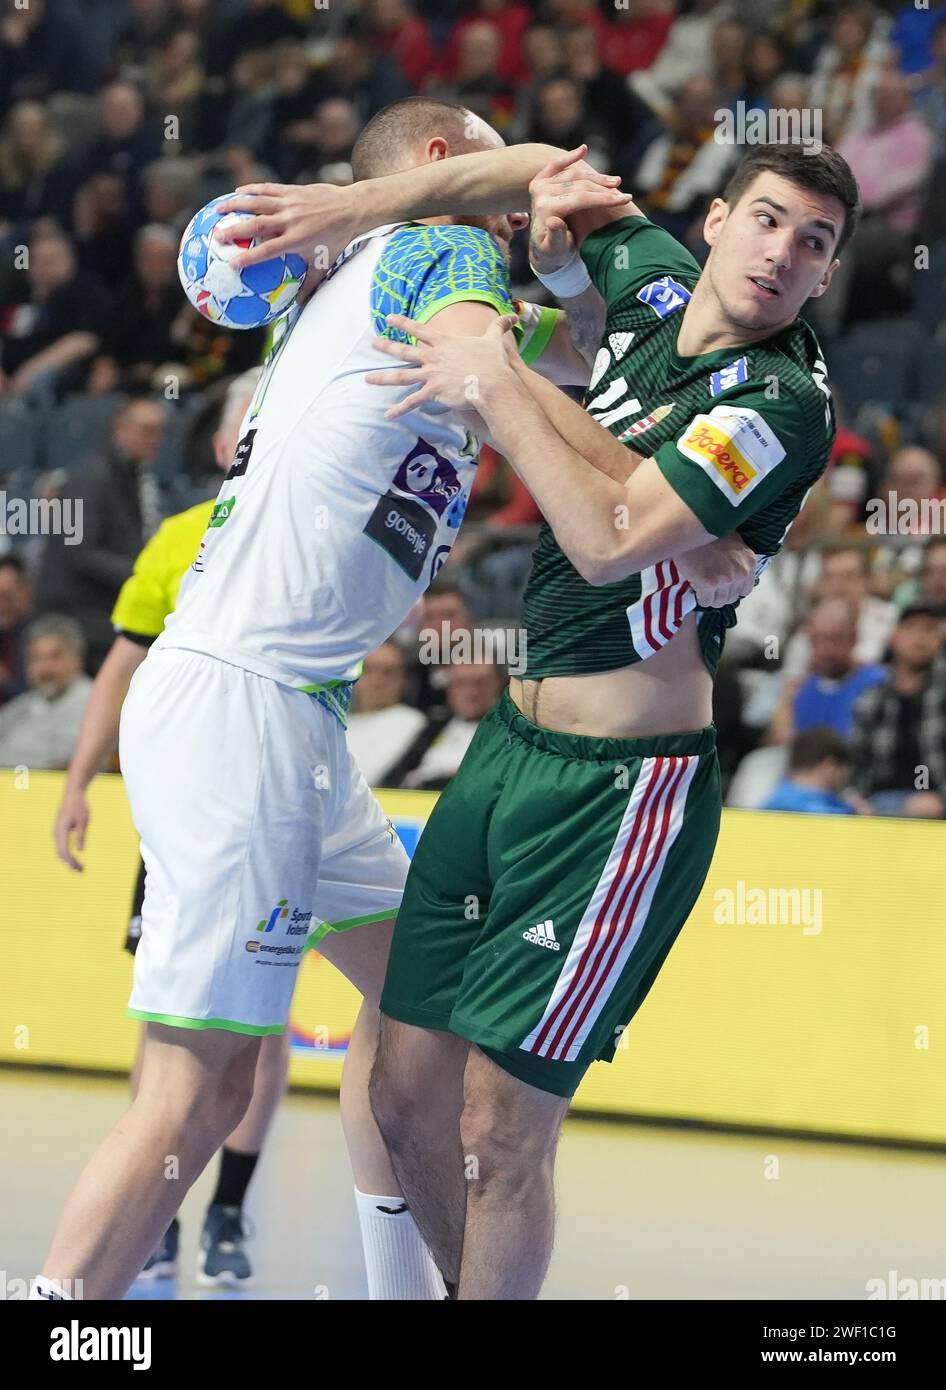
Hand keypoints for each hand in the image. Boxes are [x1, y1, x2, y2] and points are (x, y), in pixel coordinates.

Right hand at [54, 787, 89, 870]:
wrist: (72, 794)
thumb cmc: (80, 806)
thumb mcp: (83, 821)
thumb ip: (80, 836)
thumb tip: (80, 851)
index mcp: (61, 830)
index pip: (64, 851)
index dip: (72, 862)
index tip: (81, 868)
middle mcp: (56, 832)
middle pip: (60, 853)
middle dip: (70, 864)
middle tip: (82, 871)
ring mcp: (56, 832)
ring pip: (59, 851)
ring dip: (68, 860)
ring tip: (80, 867)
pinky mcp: (58, 831)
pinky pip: (60, 846)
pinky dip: (67, 854)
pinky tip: (75, 858)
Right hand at [215, 181, 358, 304]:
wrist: (351, 209)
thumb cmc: (337, 239)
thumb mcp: (324, 264)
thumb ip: (309, 284)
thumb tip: (299, 306)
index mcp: (296, 241)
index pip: (268, 251)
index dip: (249, 257)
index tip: (232, 264)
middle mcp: (290, 221)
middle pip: (257, 225)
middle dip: (234, 230)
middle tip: (216, 235)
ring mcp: (290, 204)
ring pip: (258, 202)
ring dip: (236, 204)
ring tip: (217, 209)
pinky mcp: (292, 191)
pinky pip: (268, 189)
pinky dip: (252, 190)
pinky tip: (238, 192)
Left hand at [366, 312, 517, 419]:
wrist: (491, 383)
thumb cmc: (492, 362)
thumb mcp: (494, 340)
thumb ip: (499, 326)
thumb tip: (513, 316)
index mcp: (444, 342)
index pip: (419, 330)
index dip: (403, 323)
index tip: (389, 319)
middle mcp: (433, 357)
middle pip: (405, 351)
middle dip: (387, 347)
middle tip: (373, 344)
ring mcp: (431, 375)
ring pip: (401, 376)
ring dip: (383, 378)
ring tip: (366, 380)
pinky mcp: (433, 392)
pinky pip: (412, 402)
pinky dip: (399, 410)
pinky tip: (387, 415)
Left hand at [528, 146, 622, 273]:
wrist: (541, 248)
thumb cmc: (553, 253)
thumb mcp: (555, 251)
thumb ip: (555, 238)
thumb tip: (555, 221)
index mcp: (545, 208)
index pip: (580, 198)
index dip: (604, 199)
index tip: (625, 200)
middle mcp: (540, 192)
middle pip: (580, 185)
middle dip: (605, 190)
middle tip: (627, 196)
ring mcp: (540, 184)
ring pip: (575, 175)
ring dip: (597, 177)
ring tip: (616, 182)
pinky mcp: (542, 180)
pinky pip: (557, 165)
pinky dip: (571, 157)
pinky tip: (584, 150)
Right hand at [676, 532, 758, 608]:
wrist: (690, 529)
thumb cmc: (710, 535)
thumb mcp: (733, 541)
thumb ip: (739, 558)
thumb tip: (735, 574)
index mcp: (750, 562)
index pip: (745, 590)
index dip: (732, 589)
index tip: (722, 584)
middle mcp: (741, 571)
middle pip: (731, 598)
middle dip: (720, 594)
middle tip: (710, 586)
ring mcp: (726, 578)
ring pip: (719, 602)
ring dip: (710, 597)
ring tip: (702, 587)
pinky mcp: (709, 583)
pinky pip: (706, 602)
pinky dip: (700, 598)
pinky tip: (696, 588)